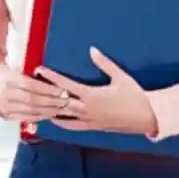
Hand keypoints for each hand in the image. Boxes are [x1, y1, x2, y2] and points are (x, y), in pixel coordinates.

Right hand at [0, 71, 84, 130]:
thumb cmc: (4, 76)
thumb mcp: (14, 71)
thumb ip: (29, 76)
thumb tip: (48, 79)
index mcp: (8, 79)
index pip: (32, 86)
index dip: (48, 89)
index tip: (62, 90)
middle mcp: (6, 94)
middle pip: (33, 100)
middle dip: (52, 102)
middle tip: (66, 101)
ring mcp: (5, 107)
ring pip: (30, 111)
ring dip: (48, 111)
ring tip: (62, 109)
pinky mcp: (6, 116)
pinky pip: (26, 118)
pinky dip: (39, 117)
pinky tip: (50, 115)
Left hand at [35, 47, 157, 136]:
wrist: (147, 116)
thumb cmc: (135, 95)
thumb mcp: (120, 77)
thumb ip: (104, 63)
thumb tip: (92, 50)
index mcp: (91, 95)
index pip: (65, 85)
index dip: (51, 77)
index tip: (39, 70)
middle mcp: (87, 109)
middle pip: (60, 101)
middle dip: (45, 93)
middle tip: (32, 87)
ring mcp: (89, 120)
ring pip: (63, 117)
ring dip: (50, 110)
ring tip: (38, 106)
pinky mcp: (94, 127)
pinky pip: (73, 127)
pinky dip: (62, 123)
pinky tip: (55, 121)